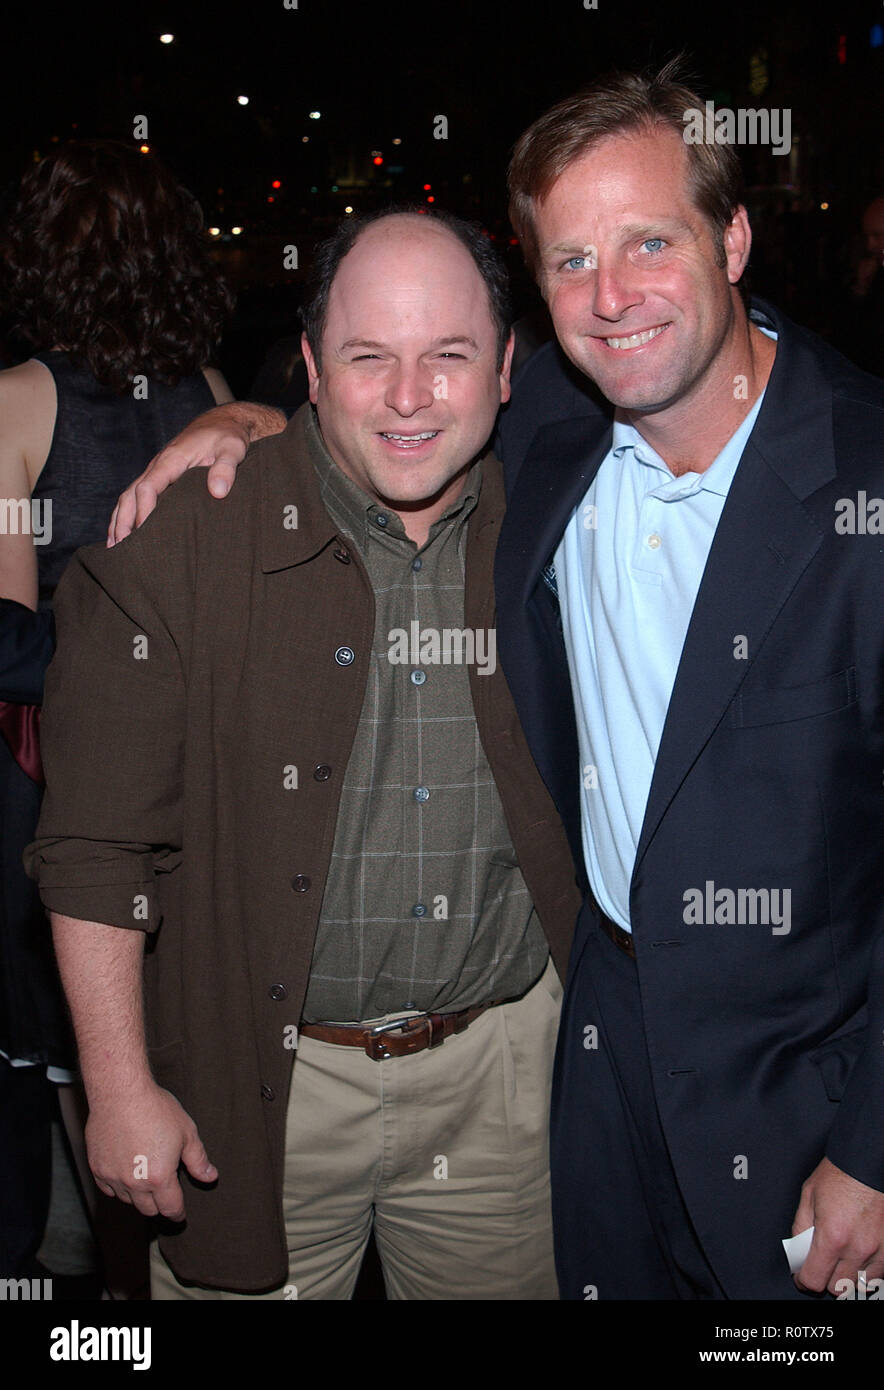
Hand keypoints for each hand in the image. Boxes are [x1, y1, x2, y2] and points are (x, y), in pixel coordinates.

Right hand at [85, 1081, 217, 1219]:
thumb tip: (210, 1177)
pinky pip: (109, 1189)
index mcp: (159, 1178)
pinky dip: (119, 1187)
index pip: (170, 1208)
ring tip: (147, 1180)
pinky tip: (126, 1174)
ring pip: (128, 1200)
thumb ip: (198, 1160)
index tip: (180, 1214)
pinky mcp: (97, 1168)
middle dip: (159, 1205)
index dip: (178, 1213)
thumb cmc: (156, 1109)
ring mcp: (113, 1177)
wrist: (121, 1093)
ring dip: (138, 1196)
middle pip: (148, 1209)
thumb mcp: (187, 1132)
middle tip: (165, 1195)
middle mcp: (134, 1183)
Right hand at [106, 415, 251, 545]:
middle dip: (123, 521)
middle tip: (120, 549)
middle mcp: (158, 465)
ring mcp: (157, 470)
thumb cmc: (228, 436)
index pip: (148, 488)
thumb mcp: (232, 450)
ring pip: (129, 496)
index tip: (145, 534)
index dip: (144, 512)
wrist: (224, 422)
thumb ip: (225, 469)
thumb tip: (217, 491)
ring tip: (114, 547)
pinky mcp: (161, 476)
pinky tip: (125, 532)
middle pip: (130, 494)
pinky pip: (137, 495)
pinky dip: (127, 513)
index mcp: (172, 460)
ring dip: (119, 520)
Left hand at [793, 1156, 883, 1294]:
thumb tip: (798, 1253)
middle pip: (837, 1288)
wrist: (868, 1162)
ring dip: (847, 1276)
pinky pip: (878, 1276)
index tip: (801, 1276)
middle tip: (821, 1262)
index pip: (814, 1279)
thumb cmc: (839, 1175)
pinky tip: (858, 1256)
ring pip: (859, 1285)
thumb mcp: (808, 1197)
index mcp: (832, 1236)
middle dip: (824, 1277)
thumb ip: (801, 1229)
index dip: (803, 1280)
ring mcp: (878, 1250)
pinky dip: (866, 1272)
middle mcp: (857, 1248)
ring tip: (841, 1259)